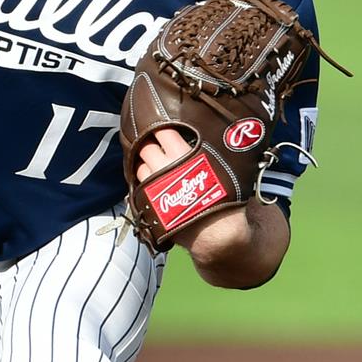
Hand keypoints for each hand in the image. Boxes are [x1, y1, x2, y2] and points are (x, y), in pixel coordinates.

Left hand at [128, 127, 288, 285]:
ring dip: (144, 164)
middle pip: (145, 147)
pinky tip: (151, 183)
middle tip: (156, 146)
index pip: (162, 130)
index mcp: (182, 155)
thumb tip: (207, 141)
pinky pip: (138, 187)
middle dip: (148, 145)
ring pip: (139, 167)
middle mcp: (164, 168)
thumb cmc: (224, 201)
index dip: (161, 128)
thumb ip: (206, 153)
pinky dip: (143, 182)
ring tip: (154, 166)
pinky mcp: (149, 204)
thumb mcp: (221, 169)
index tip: (162, 128)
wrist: (215, 233)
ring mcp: (154, 186)